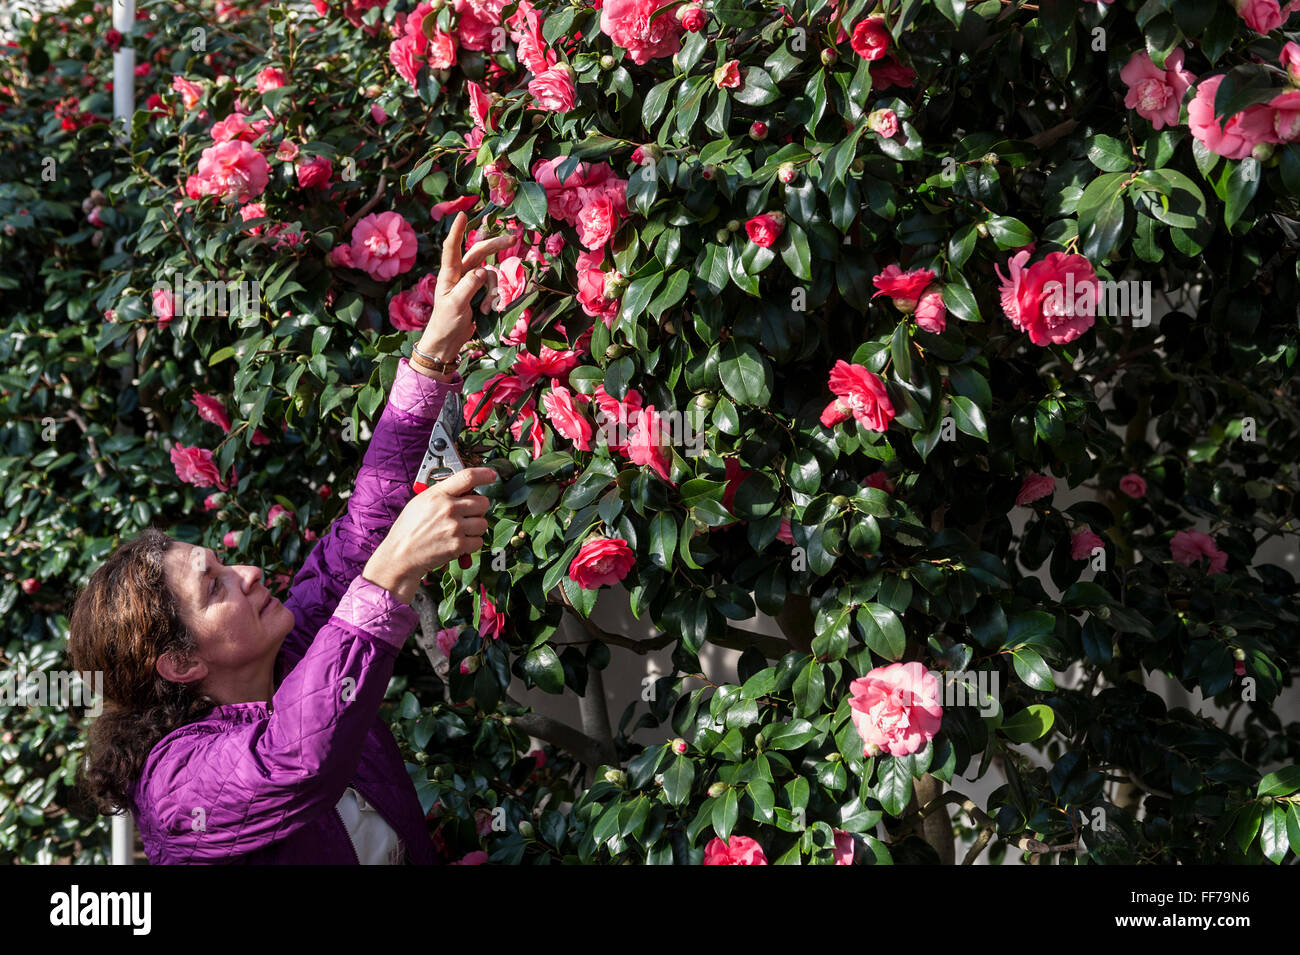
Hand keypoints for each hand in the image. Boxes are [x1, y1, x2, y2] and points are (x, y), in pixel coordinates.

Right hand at [362, 467, 497, 603]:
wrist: (400, 555)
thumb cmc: (409, 529)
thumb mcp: (421, 502)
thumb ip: (443, 494)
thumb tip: (466, 489)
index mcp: (438, 494)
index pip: (467, 477)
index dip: (484, 474)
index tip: (492, 475)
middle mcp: (448, 508)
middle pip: (483, 502)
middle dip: (479, 509)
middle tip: (467, 515)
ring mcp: (454, 527)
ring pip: (483, 523)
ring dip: (475, 528)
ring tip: (459, 531)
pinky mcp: (458, 545)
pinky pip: (479, 541)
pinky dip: (471, 544)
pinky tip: (458, 543)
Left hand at [417, 212, 515, 361]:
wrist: (447, 343)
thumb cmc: (445, 323)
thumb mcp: (456, 305)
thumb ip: (469, 286)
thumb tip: (483, 271)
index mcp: (448, 274)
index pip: (452, 248)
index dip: (457, 231)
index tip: (462, 215)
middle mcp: (460, 274)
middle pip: (479, 253)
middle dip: (495, 245)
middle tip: (513, 238)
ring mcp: (470, 284)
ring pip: (490, 275)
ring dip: (492, 292)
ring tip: (485, 309)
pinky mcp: (479, 294)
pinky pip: (493, 288)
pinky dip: (494, 299)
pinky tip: (488, 311)